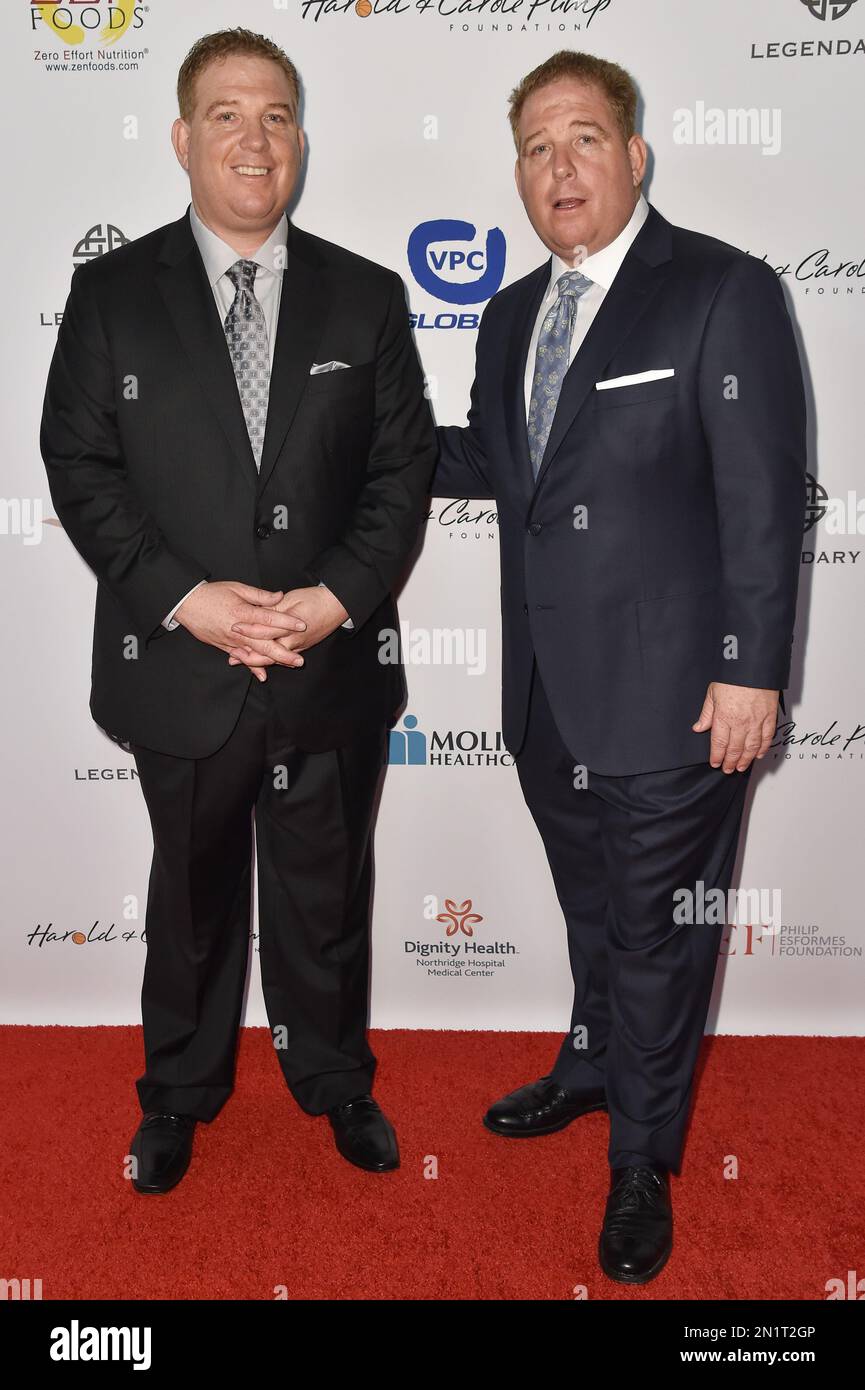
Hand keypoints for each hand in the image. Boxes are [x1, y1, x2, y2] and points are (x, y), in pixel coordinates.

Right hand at [175, 581, 306, 682]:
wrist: (187, 604)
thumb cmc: (212, 594)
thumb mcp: (237, 588)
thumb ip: (259, 595)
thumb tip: (279, 596)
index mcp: (243, 612)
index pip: (269, 618)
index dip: (287, 622)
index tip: (302, 625)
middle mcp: (238, 629)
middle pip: (265, 643)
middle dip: (284, 653)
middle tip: (300, 660)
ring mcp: (231, 640)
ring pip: (255, 653)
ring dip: (273, 661)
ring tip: (289, 665)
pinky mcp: (224, 646)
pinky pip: (241, 658)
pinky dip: (252, 666)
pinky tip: (262, 674)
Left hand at [227, 584, 349, 669]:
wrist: (337, 606)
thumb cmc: (316, 599)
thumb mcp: (292, 599)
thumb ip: (274, 608)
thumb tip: (256, 611)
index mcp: (291, 625)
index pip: (266, 630)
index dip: (249, 630)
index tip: (235, 628)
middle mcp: (295, 640)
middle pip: (268, 653)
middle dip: (249, 656)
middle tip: (232, 657)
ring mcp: (299, 646)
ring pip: (275, 659)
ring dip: (257, 661)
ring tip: (240, 661)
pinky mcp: (301, 648)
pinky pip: (283, 658)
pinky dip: (269, 660)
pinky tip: (258, 662)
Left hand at [692, 682, 778, 772]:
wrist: (754, 666)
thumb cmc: (733, 676)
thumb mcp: (712, 693)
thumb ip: (707, 713)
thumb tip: (699, 727)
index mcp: (724, 717)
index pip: (719, 743)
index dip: (717, 756)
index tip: (716, 763)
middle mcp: (741, 722)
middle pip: (735, 749)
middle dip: (730, 762)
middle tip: (728, 769)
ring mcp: (757, 721)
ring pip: (751, 747)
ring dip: (746, 760)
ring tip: (741, 767)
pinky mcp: (770, 717)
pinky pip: (767, 738)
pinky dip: (763, 748)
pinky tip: (758, 755)